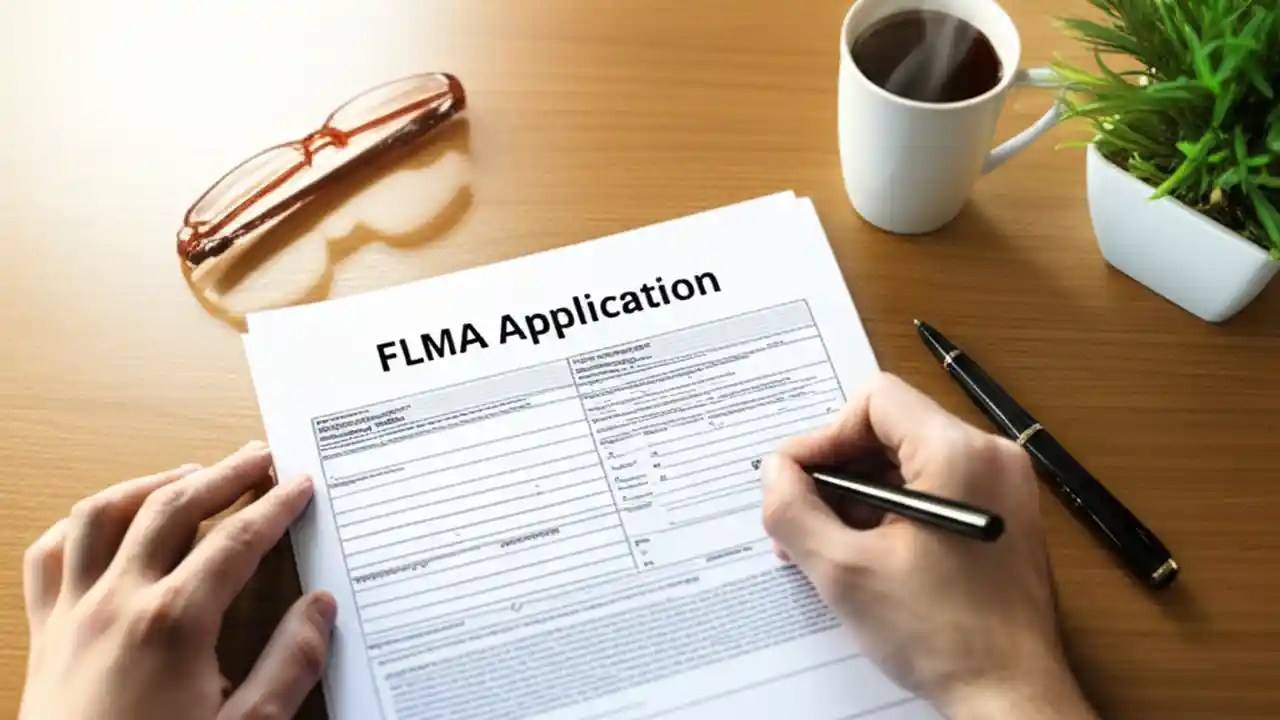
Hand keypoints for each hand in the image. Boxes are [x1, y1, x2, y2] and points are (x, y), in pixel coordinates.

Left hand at [20, 442, 334, 719]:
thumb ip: (288, 666)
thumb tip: (319, 607)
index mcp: (173, 624)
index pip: (236, 540)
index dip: (276, 505)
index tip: (301, 484)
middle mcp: (117, 602)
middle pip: (175, 506)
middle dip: (223, 473)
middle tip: (260, 456)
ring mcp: (71, 612)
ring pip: (104, 513)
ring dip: (153, 482)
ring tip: (191, 474)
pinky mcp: (44, 633)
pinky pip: (51, 554)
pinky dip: (82, 524)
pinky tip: (112, 522)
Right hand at [761, 373, 1095, 719]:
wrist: (1009, 696)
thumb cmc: (945, 637)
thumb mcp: (845, 571)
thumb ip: (794, 510)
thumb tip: (774, 473)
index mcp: (958, 454)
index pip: (874, 400)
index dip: (823, 435)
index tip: (795, 479)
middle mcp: (989, 457)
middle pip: (890, 428)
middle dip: (836, 469)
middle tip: (799, 515)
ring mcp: (1001, 487)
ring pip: (908, 461)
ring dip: (858, 494)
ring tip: (823, 543)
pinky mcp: (1001, 516)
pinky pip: (933, 489)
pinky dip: (890, 511)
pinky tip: (860, 553)